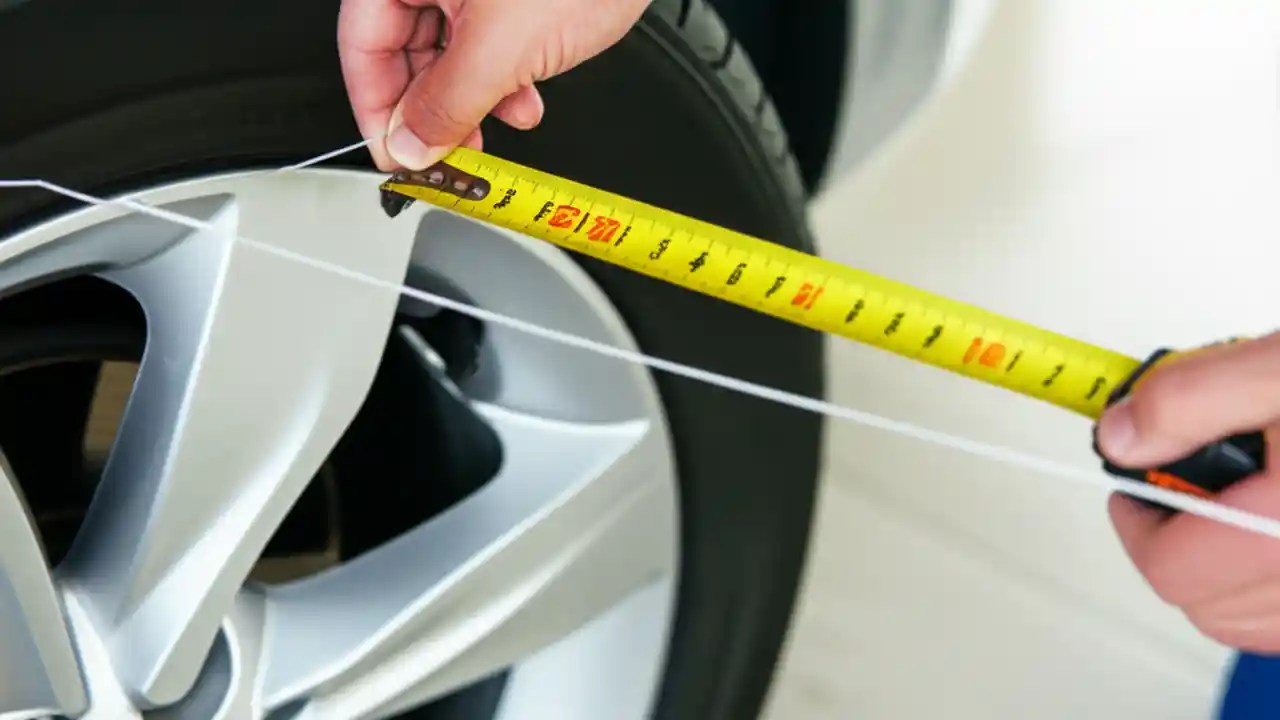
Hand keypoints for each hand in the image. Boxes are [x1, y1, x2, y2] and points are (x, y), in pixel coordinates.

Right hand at [338, 0, 650, 170]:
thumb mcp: (502, 47)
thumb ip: (448, 103)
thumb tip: (412, 145)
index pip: (361, 42)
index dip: (375, 109)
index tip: (396, 158)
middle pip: (402, 50)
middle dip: (431, 111)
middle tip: (446, 157)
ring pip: (448, 52)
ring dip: (470, 102)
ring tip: (492, 132)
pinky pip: (486, 43)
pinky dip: (502, 80)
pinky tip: (524, 102)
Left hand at [1096, 332, 1279, 651]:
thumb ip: (1190, 399)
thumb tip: (1121, 436)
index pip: (1171, 570)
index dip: (1135, 520)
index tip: (1134, 481)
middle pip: (1207, 605)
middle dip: (1177, 543)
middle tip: (1181, 484)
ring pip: (1255, 620)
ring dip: (1225, 567)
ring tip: (1237, 496)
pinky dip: (1273, 581)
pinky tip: (1274, 522)